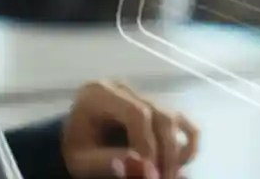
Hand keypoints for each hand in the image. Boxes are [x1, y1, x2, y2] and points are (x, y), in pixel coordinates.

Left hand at [61, 79, 199, 178]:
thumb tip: (147, 170)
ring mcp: (142, 94)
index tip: (148, 173)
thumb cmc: (75, 148)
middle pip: (161, 114)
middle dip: (166, 152)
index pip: (137, 113)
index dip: (148, 144)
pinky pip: (182, 121)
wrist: (74, 140)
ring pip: (174, 118)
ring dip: (177, 151)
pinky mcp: (156, 106)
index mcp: (100, 93)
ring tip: (168, 176)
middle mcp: (124, 88)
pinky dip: (186, 143)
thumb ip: (109, 163)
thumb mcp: (82, 159)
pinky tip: (180, 164)